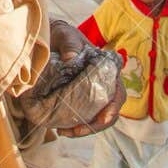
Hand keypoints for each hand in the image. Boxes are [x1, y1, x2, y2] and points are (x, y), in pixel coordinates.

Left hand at [47, 20, 125, 137]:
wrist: (50, 39)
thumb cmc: (62, 36)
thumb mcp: (66, 35)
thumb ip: (70, 44)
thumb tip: (71, 59)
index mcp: (107, 71)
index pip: (118, 92)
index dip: (113, 108)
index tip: (103, 118)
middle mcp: (103, 85)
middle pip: (109, 111)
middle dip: (96, 125)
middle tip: (78, 131)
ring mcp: (91, 94)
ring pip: (96, 118)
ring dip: (84, 129)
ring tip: (65, 132)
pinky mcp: (78, 100)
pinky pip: (82, 117)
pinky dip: (74, 126)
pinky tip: (60, 129)